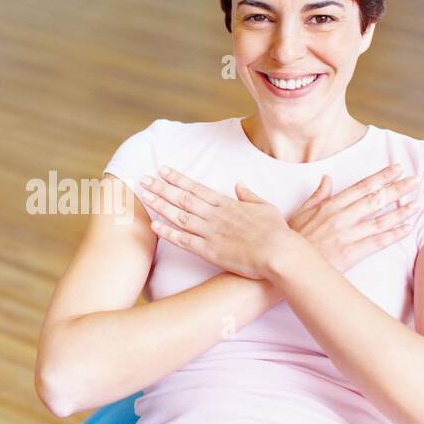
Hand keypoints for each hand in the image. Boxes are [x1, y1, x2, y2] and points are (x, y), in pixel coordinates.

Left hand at [138, 167, 294, 280]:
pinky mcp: (210, 251)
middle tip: (143, 179)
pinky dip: (168, 233)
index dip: (177, 178)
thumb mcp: (265, 206)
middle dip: (161, 188)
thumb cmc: (277, 232)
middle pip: (183, 198)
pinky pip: (184, 241)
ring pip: (179, 216)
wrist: (280, 253)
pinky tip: (154, 226)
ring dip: (160, 205)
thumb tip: (238, 185)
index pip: (196, 187)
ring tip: (143, 196)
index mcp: (227, 204)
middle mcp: (215, 215)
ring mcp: (211, 232)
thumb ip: (249, 195)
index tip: (162, 170)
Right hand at [289, 164, 418, 271]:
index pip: (361, 187)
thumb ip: (317, 196)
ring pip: (380, 220)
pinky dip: (393, 235)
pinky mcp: (350, 253)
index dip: (381, 176)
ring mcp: (346, 235)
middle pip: (375, 199)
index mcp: (329, 205)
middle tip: (415, 180)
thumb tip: (327, 179)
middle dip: (397, 188)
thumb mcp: (300, 212)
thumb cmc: (291, 239)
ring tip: (417, 204)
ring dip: (401, 211)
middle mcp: (340, 217)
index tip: (397, 168)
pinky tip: (407, 229)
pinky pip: (377, 242)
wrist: (286, 264)